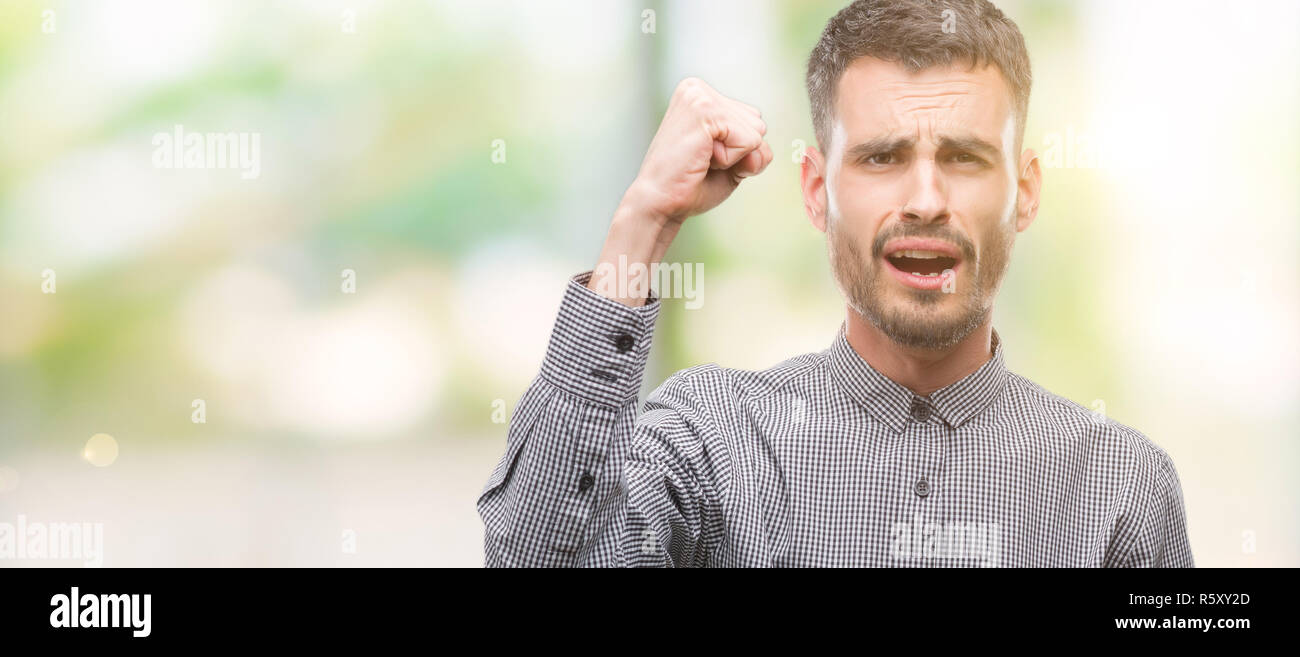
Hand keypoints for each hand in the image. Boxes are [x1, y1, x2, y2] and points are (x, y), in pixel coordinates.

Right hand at [589, 77, 771, 304]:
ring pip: (756, 131)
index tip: (704, 157)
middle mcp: (698, 89)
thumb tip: (762, 149)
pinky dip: (731, 160)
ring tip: (701, 159)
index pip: (752, 120)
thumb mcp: (733, 164)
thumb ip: (756, 151)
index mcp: (700, 95)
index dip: (737, 150)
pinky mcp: (704, 110)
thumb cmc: (689, 185)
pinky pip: (749, 140)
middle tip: (702, 160)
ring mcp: (700, 96)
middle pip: (758, 123)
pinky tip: (702, 159)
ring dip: (734, 156)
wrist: (660, 204)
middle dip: (739, 152)